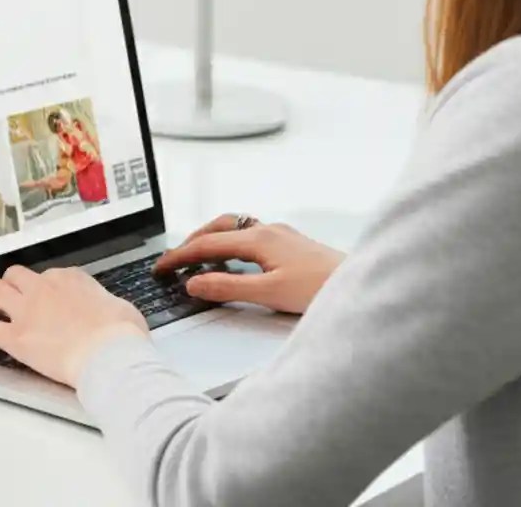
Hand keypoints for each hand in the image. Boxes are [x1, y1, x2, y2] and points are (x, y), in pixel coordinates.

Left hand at [0, 266, 149, 386]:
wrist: (109, 355)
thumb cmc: (121, 335)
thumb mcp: (122, 308)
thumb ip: (106, 305)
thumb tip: (111, 312)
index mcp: (70, 279)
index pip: (49, 275)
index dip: (46, 288)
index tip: (48, 300)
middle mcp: (44, 288)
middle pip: (15, 275)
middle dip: (11, 285)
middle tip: (11, 299)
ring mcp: (27, 312)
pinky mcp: (15, 338)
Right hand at [154, 216, 345, 314]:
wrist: (361, 285)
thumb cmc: (321, 289)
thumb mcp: (268, 293)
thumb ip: (227, 287)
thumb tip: (194, 283)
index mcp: (259, 238)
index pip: (207, 244)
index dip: (179, 256)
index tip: (160, 268)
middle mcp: (269, 230)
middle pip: (218, 227)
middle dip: (192, 241)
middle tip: (173, 260)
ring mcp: (281, 234)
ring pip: (235, 228)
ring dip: (212, 238)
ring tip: (197, 256)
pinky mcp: (291, 243)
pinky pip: (250, 234)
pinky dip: (231, 242)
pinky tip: (235, 259)